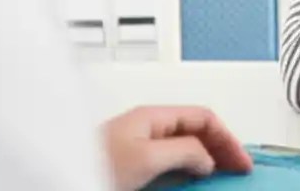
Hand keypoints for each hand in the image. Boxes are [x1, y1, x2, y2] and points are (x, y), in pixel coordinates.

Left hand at [104, 106, 252, 190]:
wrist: (59, 176)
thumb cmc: (92, 163)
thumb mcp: (148, 157)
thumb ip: (184, 150)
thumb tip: (207, 157)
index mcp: (152, 116)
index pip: (203, 117)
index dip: (227, 137)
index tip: (241, 160)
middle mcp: (146, 128)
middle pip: (195, 131)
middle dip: (219, 147)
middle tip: (237, 169)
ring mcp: (137, 147)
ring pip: (182, 149)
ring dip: (204, 162)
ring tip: (218, 177)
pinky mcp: (128, 167)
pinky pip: (168, 165)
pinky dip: (186, 174)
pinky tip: (189, 185)